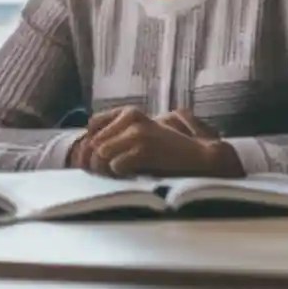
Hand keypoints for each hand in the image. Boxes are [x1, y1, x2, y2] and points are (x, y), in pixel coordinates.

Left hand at [86, 107, 240, 177]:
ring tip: (117, 176)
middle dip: (95, 160)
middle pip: (94, 142)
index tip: (95, 158)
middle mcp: (130, 117)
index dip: (90, 144)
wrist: (201, 156)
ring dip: (105, 169)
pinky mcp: (144, 148)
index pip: (92, 125)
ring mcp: (137, 132)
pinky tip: (131, 176)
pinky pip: (116, 165)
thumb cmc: (168, 149)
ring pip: (101, 154)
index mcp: (128, 112)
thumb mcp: (141, 135)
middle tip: (105, 173)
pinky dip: (120, 174)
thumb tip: (86, 151)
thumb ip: (116, 137)